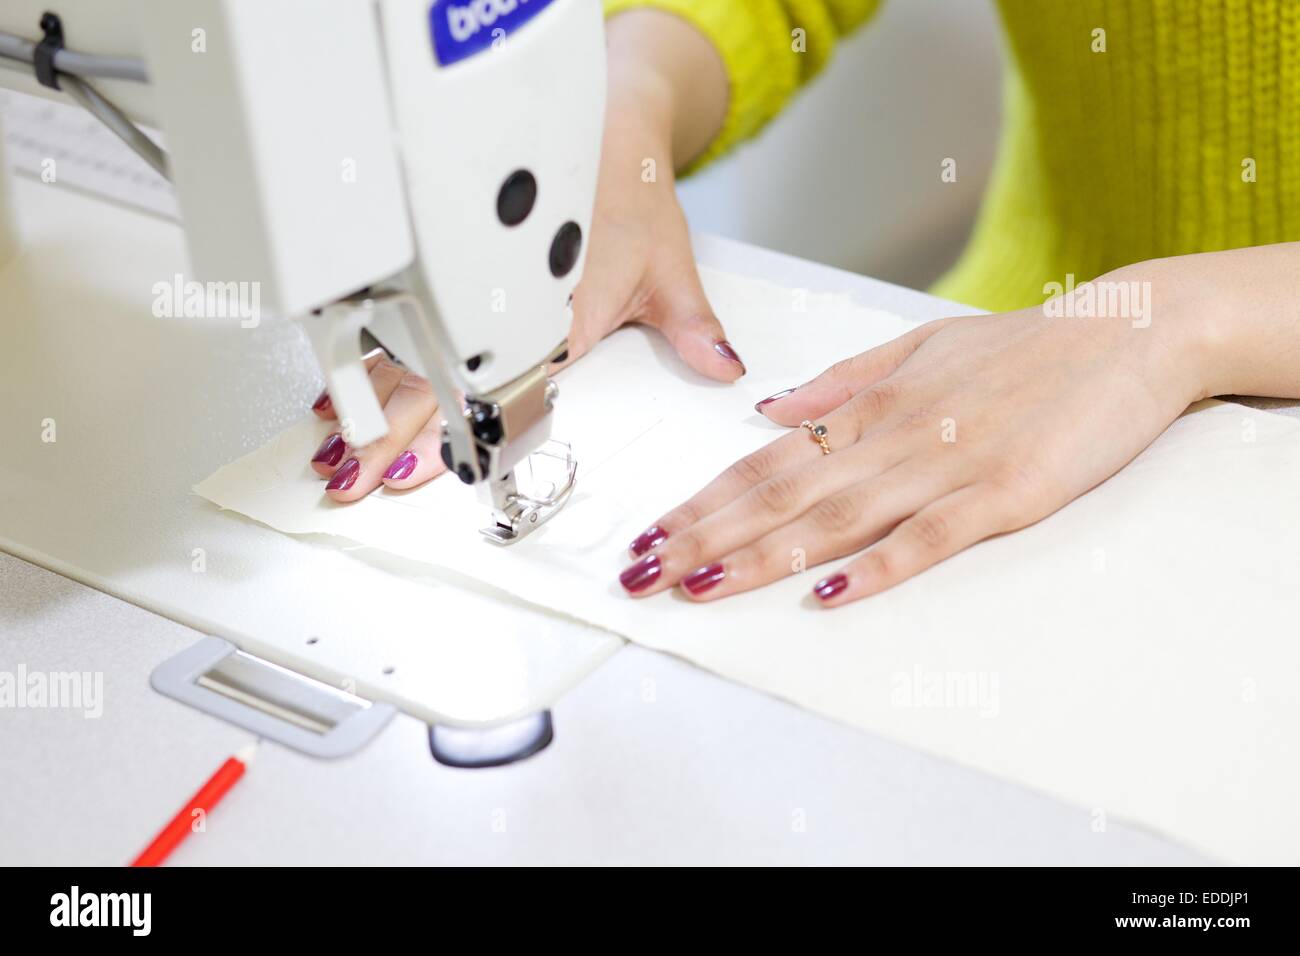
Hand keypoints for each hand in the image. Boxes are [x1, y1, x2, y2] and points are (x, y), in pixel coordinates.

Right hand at [309, 10, 737, 502]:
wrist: (601, 121)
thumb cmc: (632, 192)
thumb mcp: (670, 266)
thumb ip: (691, 328)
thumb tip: (723, 369)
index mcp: (562, 306)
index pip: (506, 381)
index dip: (465, 426)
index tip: (433, 466)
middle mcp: (507, 301)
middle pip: (442, 379)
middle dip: (401, 435)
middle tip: (362, 480)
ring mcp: (472, 286)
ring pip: (412, 355)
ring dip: (374, 407)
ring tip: (341, 455)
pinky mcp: (456, 276)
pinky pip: (405, 325)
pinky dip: (372, 365)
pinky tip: (339, 395)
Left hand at [619, 267, 1212, 605]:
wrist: (1126, 333)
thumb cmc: (1023, 348)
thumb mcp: (918, 347)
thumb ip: (840, 383)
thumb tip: (767, 407)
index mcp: (869, 407)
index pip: (764, 461)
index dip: (702, 500)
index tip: (652, 531)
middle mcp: (892, 437)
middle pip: (779, 495)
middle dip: (704, 537)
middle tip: (642, 571)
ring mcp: (946, 468)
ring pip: (836, 519)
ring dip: (763, 556)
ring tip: (701, 587)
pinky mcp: (1003, 495)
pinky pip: (928, 538)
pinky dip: (878, 567)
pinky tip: (832, 594)